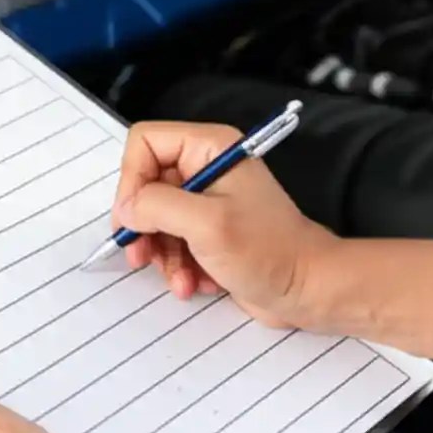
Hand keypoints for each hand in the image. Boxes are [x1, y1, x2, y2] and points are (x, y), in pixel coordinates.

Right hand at [114, 121, 338, 327]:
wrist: (307, 289)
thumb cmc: (269, 251)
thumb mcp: (206, 224)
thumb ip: (156, 207)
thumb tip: (124, 209)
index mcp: (209, 147)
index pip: (145, 143)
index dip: (132, 180)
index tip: (133, 218)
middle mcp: (206, 167)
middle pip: (145, 184)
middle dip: (142, 225)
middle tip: (141, 255)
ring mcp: (207, 201)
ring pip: (154, 218)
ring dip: (160, 254)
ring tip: (179, 279)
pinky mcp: (209, 231)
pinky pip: (172, 242)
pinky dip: (177, 266)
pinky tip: (194, 283)